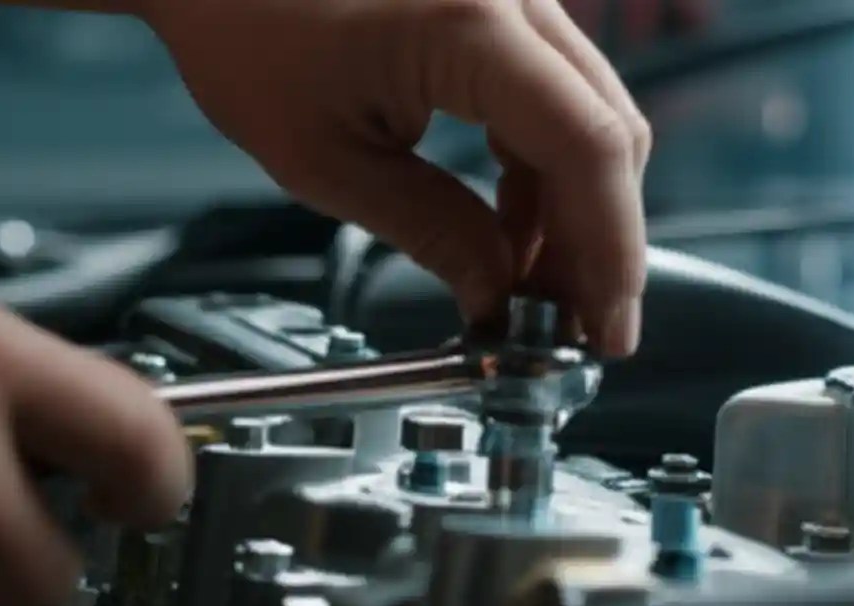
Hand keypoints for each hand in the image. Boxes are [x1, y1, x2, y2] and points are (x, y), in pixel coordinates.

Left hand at [141, 0, 650, 355]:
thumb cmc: (242, 30)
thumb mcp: (327, 161)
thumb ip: (430, 231)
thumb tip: (497, 298)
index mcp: (468, 25)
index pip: (586, 147)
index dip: (611, 250)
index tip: (608, 326)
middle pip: (607, 135)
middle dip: (599, 244)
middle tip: (576, 326)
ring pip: (591, 121)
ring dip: (574, 215)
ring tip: (534, 291)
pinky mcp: (504, 10)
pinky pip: (555, 101)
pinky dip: (543, 175)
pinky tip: (515, 232)